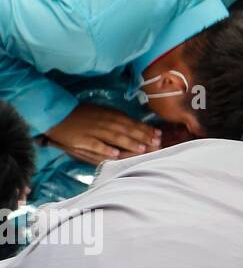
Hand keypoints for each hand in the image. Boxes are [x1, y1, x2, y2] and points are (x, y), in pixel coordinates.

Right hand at [45, 105, 160, 165]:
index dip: (146, 129)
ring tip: (142, 149)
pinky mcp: (82, 140)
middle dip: (143, 138)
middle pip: (127, 130)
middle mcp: (105, 123)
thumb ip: (117, 120)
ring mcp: (94, 131)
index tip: (159, 134)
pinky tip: (115, 154)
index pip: (132, 122)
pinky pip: (95, 145)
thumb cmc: (83, 115)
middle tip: (157, 144)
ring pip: (114, 138)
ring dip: (129, 143)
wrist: (58, 114)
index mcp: (110, 115)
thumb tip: (135, 126)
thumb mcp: (102, 113)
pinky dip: (105, 149)